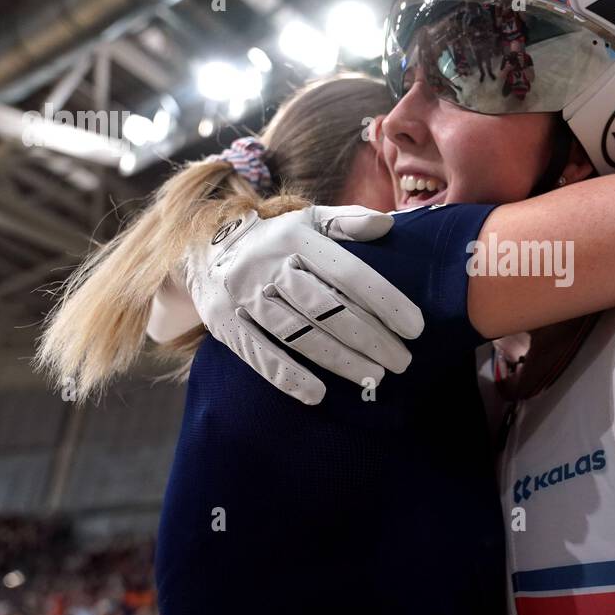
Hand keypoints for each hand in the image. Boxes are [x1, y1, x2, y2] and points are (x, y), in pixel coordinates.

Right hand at [184, 206, 423, 404]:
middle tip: (402, 361)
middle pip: (326, 308)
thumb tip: (387, 225)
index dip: (384, 301)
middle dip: (369, 338)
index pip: (348, 272)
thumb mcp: (306, 220)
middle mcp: (267, 264)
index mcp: (295, 238)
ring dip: (338, 360)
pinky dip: (287, 375)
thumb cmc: (273, 238)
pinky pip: (257, 353)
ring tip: (373, 377)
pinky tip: (316, 395)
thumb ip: (347, 222)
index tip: (414, 327)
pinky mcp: (223, 321)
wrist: (200, 246)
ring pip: (297, 333)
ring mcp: (243, 294)